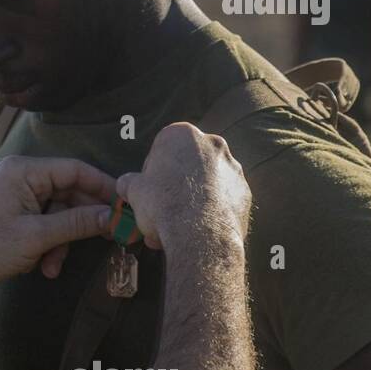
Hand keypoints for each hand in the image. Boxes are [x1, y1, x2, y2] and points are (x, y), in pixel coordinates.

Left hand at [0, 156, 115, 301]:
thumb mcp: (36, 237)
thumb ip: (76, 224)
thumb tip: (112, 216)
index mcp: (23, 171)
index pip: (75, 170)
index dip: (102, 187)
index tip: (124, 206)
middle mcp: (20, 176)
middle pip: (68, 192)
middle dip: (80, 223)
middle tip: (108, 239)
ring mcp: (16, 194)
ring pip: (57, 212)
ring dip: (61, 241)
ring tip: (53, 266)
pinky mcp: (13, 211)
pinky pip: (43, 222)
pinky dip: (48, 243)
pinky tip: (43, 266)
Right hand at [115, 122, 250, 250]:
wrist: (200, 234)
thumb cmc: (163, 204)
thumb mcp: (134, 191)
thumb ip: (130, 182)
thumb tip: (125, 184)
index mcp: (182, 134)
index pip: (161, 149)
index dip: (151, 173)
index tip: (147, 192)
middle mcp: (212, 144)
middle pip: (186, 165)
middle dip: (174, 188)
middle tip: (161, 211)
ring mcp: (233, 167)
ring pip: (206, 183)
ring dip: (192, 200)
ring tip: (177, 227)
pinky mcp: (245, 191)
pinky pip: (223, 199)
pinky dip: (211, 211)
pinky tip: (197, 229)